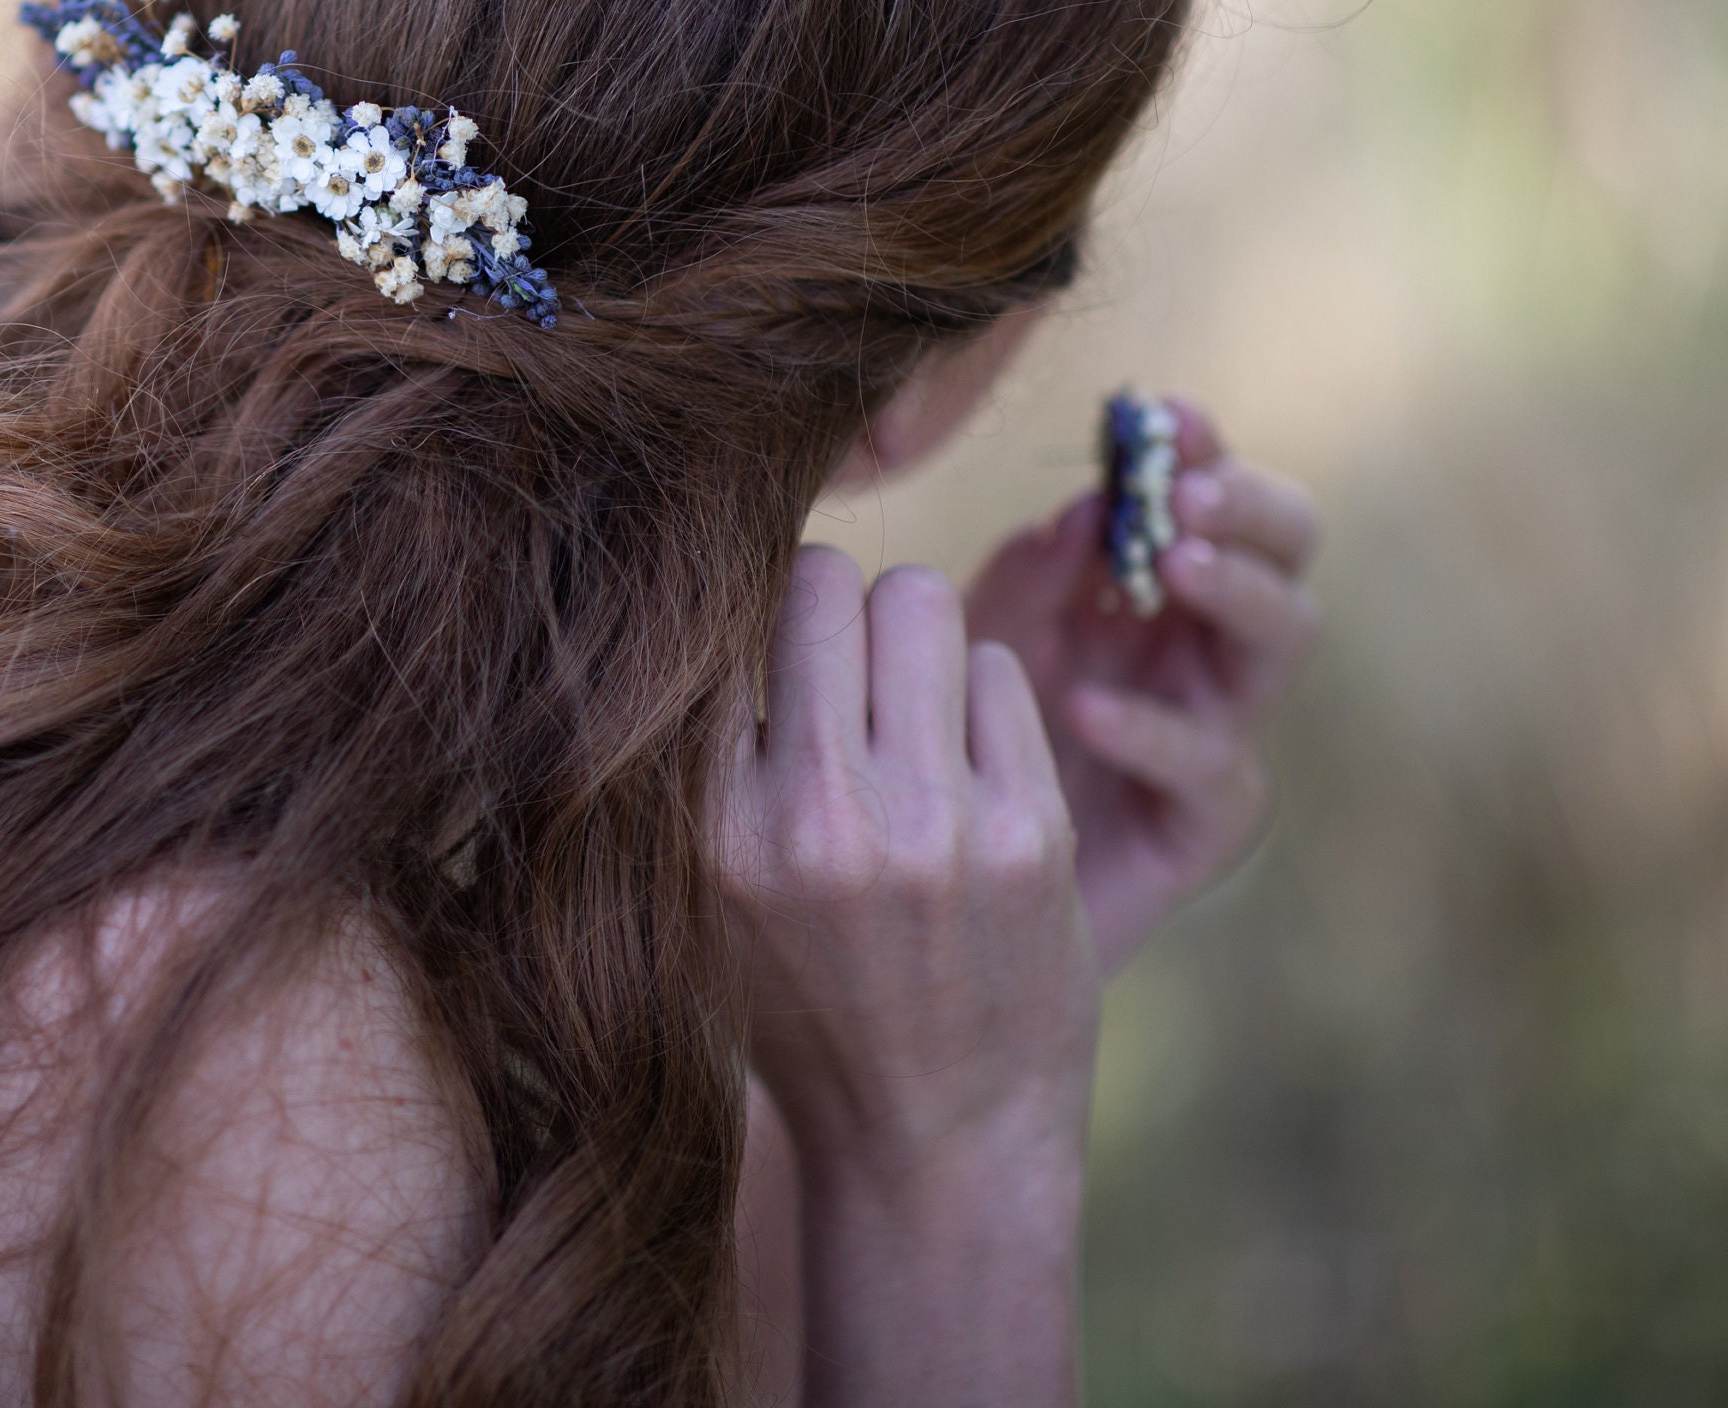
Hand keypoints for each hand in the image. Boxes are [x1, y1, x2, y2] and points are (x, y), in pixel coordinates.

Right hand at [714, 548, 1097, 1179]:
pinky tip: (965, 767)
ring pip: (920, 604)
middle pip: (825, 583)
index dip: (745, 623)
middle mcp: (815, 820)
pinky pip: (999, 672)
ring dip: (913, 638)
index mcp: (712, 833)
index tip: (766, 661)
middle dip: (835, 608)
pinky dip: (979, 699)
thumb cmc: (805, 1007)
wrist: (933, 1143)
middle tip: (845, 666)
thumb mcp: (706, 901)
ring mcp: (931, 824)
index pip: (717, 628)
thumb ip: (698, 768)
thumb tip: (707, 598)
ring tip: (907, 706)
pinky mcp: (1029, 832)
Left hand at [965, 397, 1320, 974]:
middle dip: (1248, 507)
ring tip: (1169, 561)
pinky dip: (1153, 730)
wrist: (941, 905)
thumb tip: (1083, 505)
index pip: (1209, 491)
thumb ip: (1023, 579)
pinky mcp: (1205, 822)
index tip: (1161, 411)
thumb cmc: (950, 747)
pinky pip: (1214, 767)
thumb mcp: (970, 643)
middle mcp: (1200, 645)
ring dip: (1234, 588)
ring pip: (1283, 637)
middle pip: (1285, 549)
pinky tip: (1085, 708)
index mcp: (1151, 584)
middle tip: (1187, 493)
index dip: (1200, 446)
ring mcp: (1217, 727)